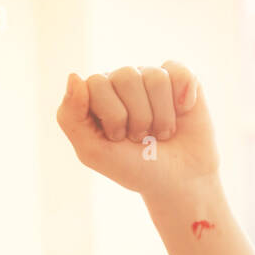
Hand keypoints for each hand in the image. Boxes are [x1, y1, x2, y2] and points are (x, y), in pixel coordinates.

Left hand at [56, 61, 219, 201]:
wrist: (179, 181)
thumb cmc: (133, 167)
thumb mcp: (94, 152)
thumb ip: (71, 117)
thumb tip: (74, 75)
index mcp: (95, 96)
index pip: (96, 83)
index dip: (112, 115)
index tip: (117, 138)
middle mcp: (120, 81)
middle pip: (126, 76)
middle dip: (138, 117)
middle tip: (141, 138)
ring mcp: (149, 77)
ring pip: (155, 77)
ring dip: (161, 116)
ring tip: (160, 133)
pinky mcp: (180, 78)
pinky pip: (180, 73)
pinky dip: (183, 99)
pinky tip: (182, 112)